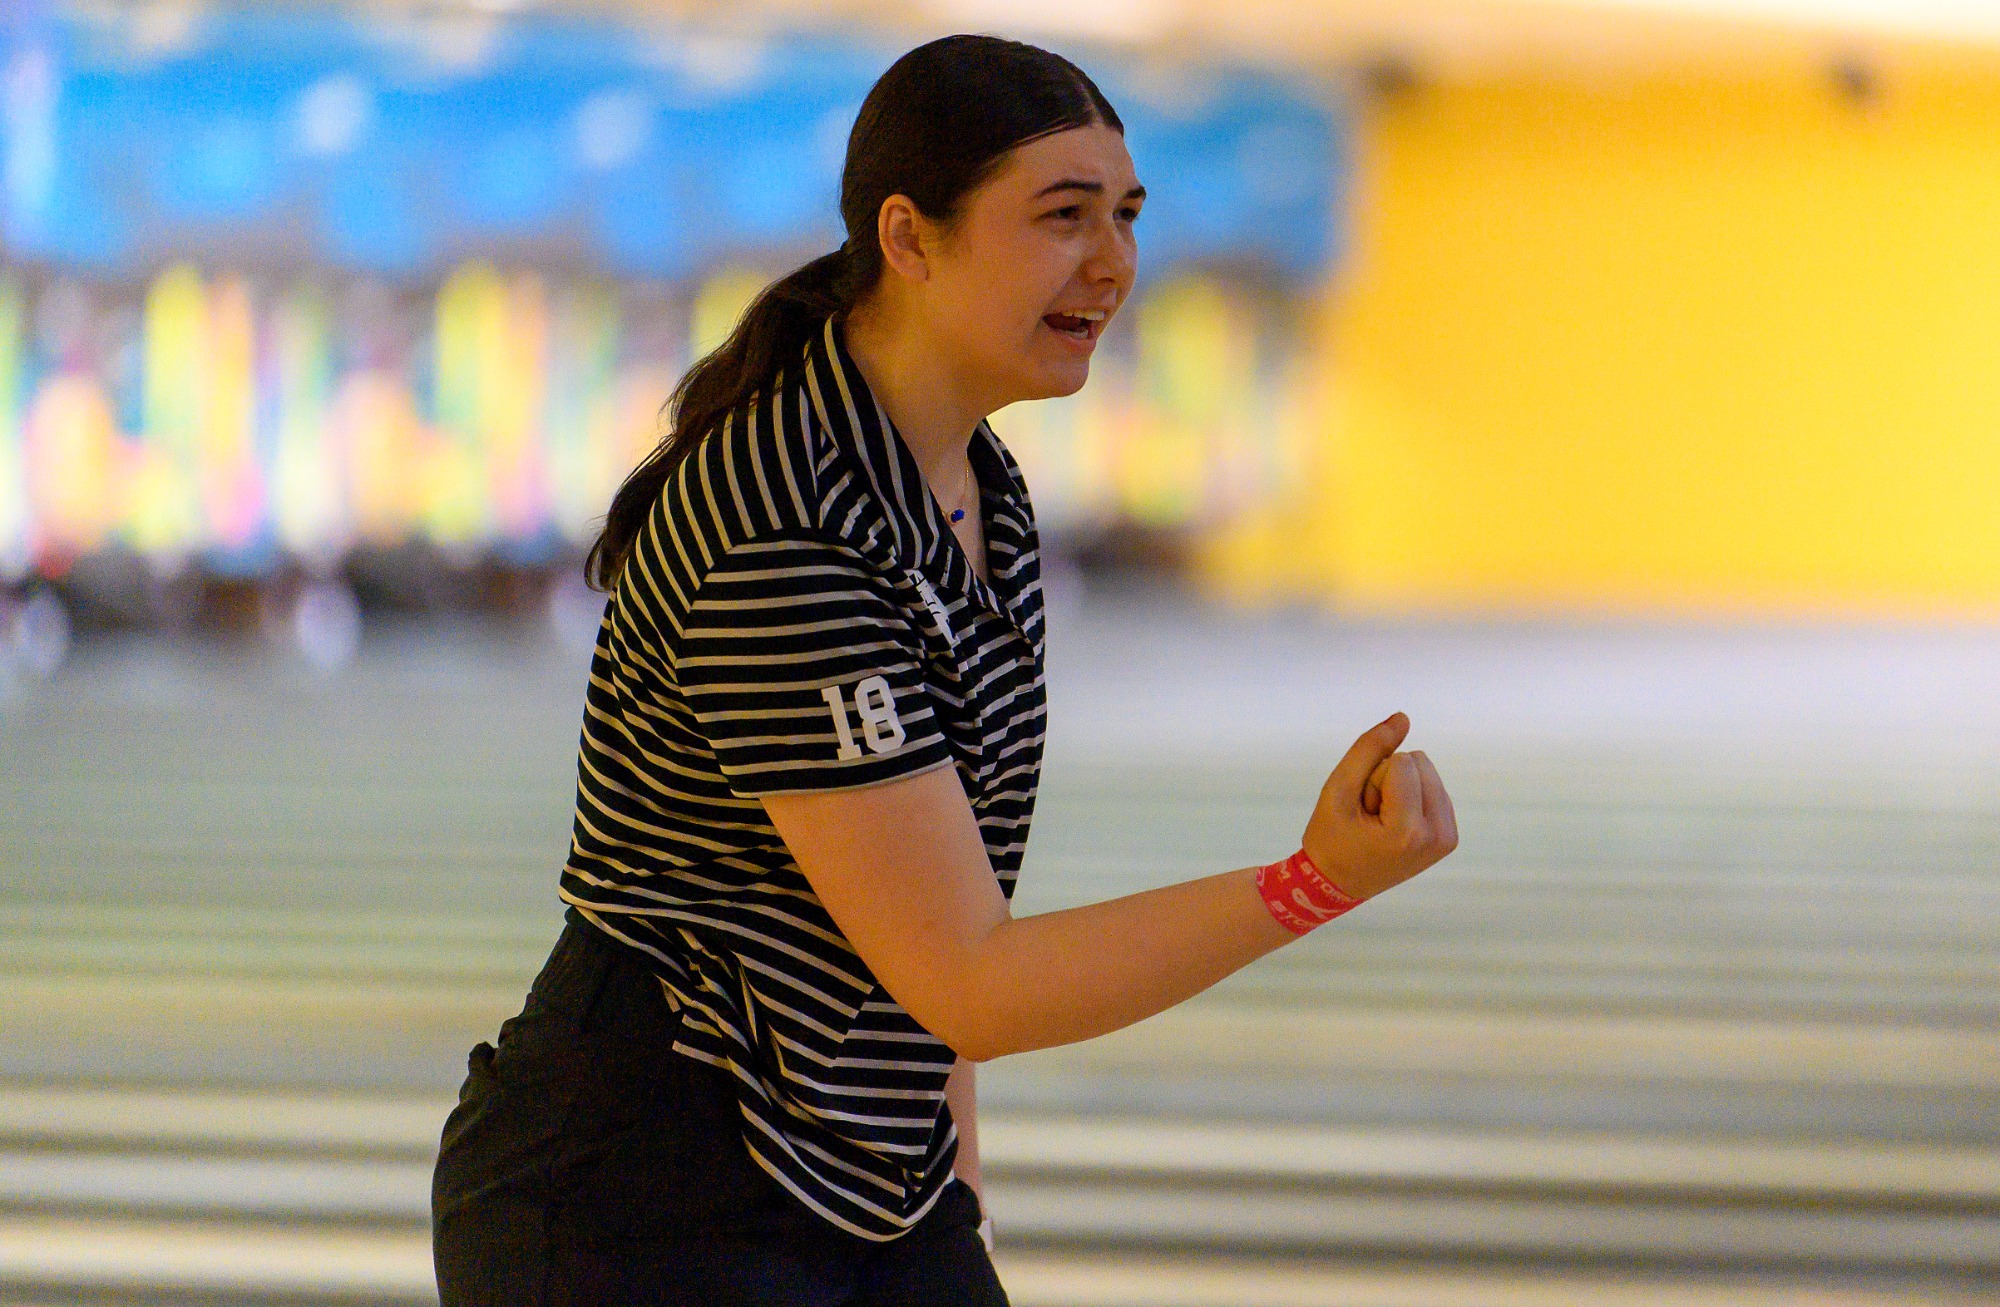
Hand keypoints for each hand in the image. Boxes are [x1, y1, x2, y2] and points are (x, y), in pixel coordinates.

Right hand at [1302, 712, 1458, 900]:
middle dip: (1388, 780)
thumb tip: (1403, 717)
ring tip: (1381, 822)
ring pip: (1427, 771)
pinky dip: (1412, 797)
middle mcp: (1437, 836)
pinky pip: (1434, 788)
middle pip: (1419, 762)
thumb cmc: (1330, 838)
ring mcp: (1447, 838)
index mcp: (1408, 831)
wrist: (1337, 884)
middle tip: (1370, 816)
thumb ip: (1368, 749)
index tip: (1362, 811)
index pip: (1400, 762)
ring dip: (1400, 788)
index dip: (1372, 778)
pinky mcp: (1450, 837)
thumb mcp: (1337, 789)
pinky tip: (1395, 824)